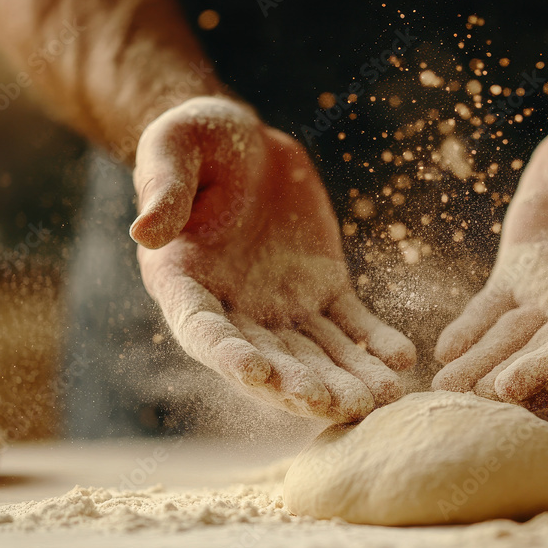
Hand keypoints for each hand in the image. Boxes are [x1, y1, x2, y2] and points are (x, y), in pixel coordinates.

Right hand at [130, 97, 415, 421]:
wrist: (243, 145)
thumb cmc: (195, 141)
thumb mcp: (173, 148)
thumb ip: (163, 187)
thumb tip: (144, 231)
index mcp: (185, 284)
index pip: (205, 331)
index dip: (229, 355)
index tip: (259, 373)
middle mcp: (234, 309)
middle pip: (269, 360)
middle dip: (302, 385)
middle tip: (336, 405)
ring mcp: (283, 306)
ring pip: (317, 354)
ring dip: (348, 378)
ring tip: (384, 396)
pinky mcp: (324, 290)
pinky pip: (353, 324)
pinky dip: (375, 342)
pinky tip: (403, 359)